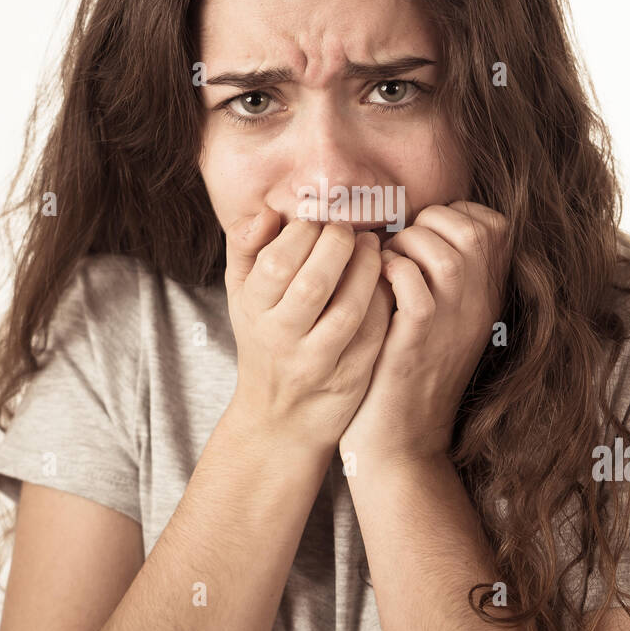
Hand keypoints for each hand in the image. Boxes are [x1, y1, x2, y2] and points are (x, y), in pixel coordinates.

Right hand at [222, 207, 393, 459]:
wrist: (279, 418)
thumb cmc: (264, 339)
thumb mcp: (242, 296)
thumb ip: (245, 248)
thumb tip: (268, 212)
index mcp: (253, 311)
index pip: (277, 261)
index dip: (305, 232)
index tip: (320, 222)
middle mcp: (280, 338)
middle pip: (313, 283)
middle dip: (339, 246)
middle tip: (350, 231)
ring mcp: (316, 362)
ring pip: (348, 310)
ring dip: (368, 270)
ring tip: (373, 249)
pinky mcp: (349, 378)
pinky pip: (374, 333)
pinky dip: (385, 301)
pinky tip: (387, 282)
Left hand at [337, 201, 510, 469]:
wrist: (400, 444)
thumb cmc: (404, 374)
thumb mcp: (437, 320)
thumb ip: (438, 276)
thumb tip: (410, 227)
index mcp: (484, 297)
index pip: (492, 225)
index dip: (453, 215)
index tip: (420, 235)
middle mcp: (476, 307)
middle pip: (475, 230)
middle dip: (430, 223)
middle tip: (401, 250)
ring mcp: (451, 324)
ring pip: (445, 252)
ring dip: (406, 247)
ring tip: (387, 269)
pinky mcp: (418, 341)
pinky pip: (412, 283)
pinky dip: (389, 273)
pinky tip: (377, 289)